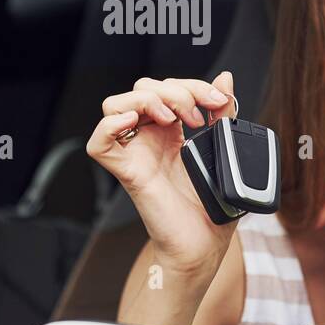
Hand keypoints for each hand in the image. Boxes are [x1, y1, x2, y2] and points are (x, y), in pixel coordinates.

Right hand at [86, 72, 237, 270]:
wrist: (206, 245)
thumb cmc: (212, 207)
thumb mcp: (225, 148)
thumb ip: (224, 113)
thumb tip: (225, 78)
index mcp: (170, 131)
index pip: (167, 86)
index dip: (192, 85)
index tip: (218, 102)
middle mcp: (149, 138)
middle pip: (142, 88)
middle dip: (174, 90)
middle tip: (198, 116)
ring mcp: (136, 154)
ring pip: (115, 105)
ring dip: (145, 100)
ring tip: (172, 118)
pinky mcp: (128, 172)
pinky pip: (99, 143)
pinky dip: (110, 126)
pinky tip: (134, 123)